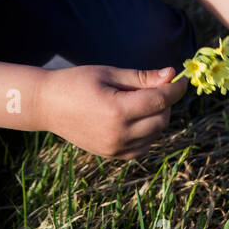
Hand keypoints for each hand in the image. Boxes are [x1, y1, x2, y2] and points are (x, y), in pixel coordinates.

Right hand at [41, 65, 186, 159]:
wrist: (46, 105)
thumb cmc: (76, 82)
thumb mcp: (108, 73)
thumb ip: (141, 78)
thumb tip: (170, 74)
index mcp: (117, 110)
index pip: (160, 101)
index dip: (175, 88)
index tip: (181, 78)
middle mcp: (119, 134)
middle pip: (162, 119)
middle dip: (166, 102)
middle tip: (157, 86)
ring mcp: (115, 148)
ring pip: (155, 134)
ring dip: (157, 117)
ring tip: (141, 100)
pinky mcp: (112, 155)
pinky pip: (143, 147)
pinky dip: (147, 132)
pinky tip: (135, 117)